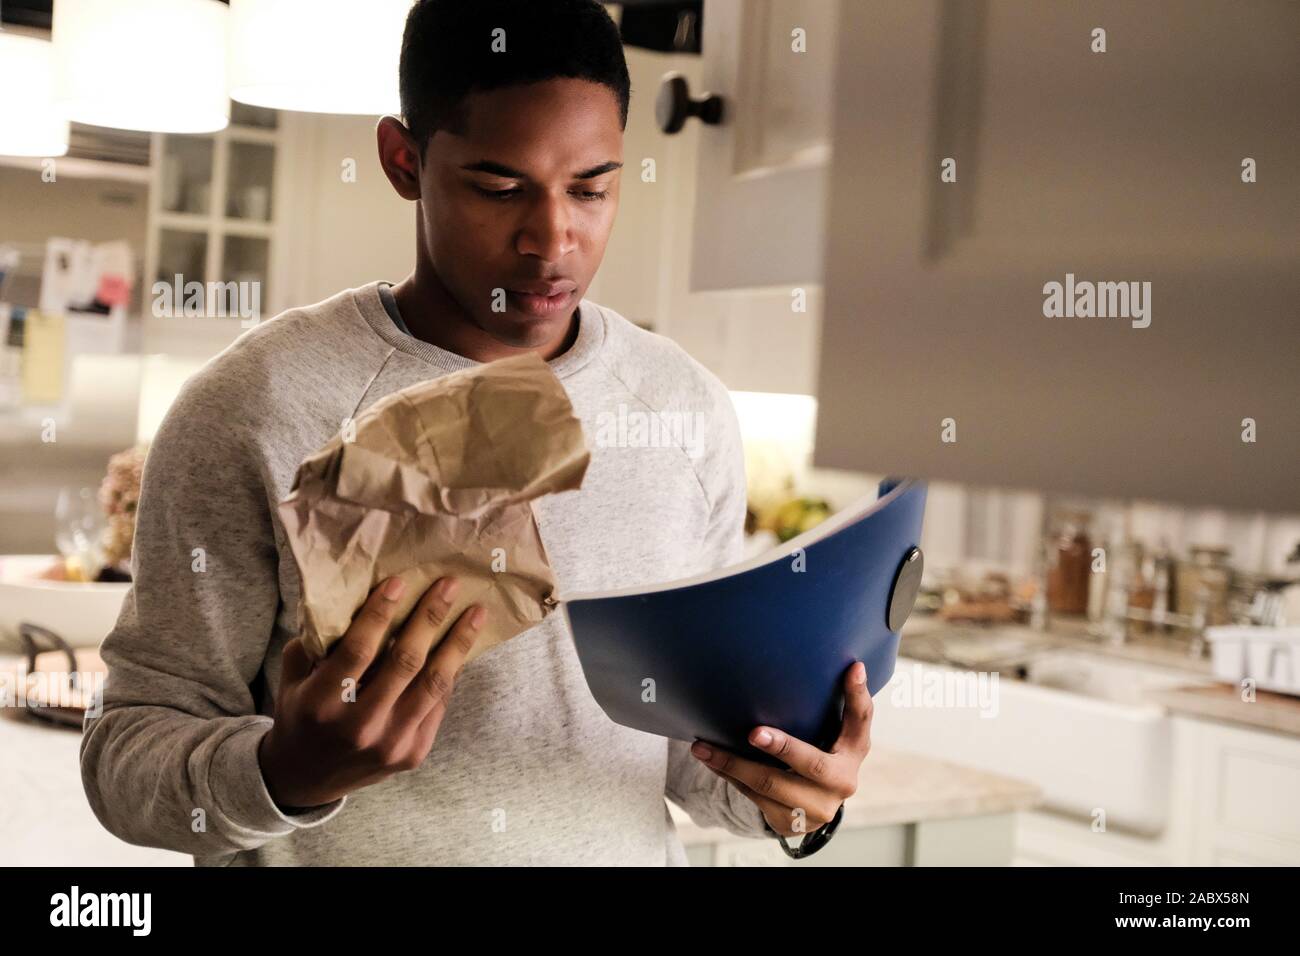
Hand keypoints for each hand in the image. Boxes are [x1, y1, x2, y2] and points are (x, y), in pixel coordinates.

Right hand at [258, 575, 486, 809]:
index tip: (400, 582)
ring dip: (458, 643)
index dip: (381, 613)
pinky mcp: (413, 754)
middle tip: (448, 586)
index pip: (359, 650)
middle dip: (430, 618)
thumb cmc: (301, 717)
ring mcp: (390, 744)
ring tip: (476, 614)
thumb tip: (347, 597)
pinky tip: (463, 646)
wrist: (306, 780)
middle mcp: (359, 726)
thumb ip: (315, 644)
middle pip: (405, 662)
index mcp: (322, 704)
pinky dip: (452, 672)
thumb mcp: (293, 680)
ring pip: (433, 684)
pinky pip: (439, 704)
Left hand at [691, 661, 870, 837]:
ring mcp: (817, 808)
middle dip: (782, 747)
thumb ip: (839, 705)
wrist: (813, 807)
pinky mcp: (791, 823)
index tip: (852, 668)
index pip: (861, 720)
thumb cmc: (821, 754)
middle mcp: (842, 782)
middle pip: (811, 763)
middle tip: (753, 732)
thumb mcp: (836, 734)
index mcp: (854, 751)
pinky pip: (753, 797)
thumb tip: (852, 664)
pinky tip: (711, 762)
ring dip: (732, 764)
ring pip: (770, 785)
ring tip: (703, 747)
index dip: (857, 695)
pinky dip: (729, 776)